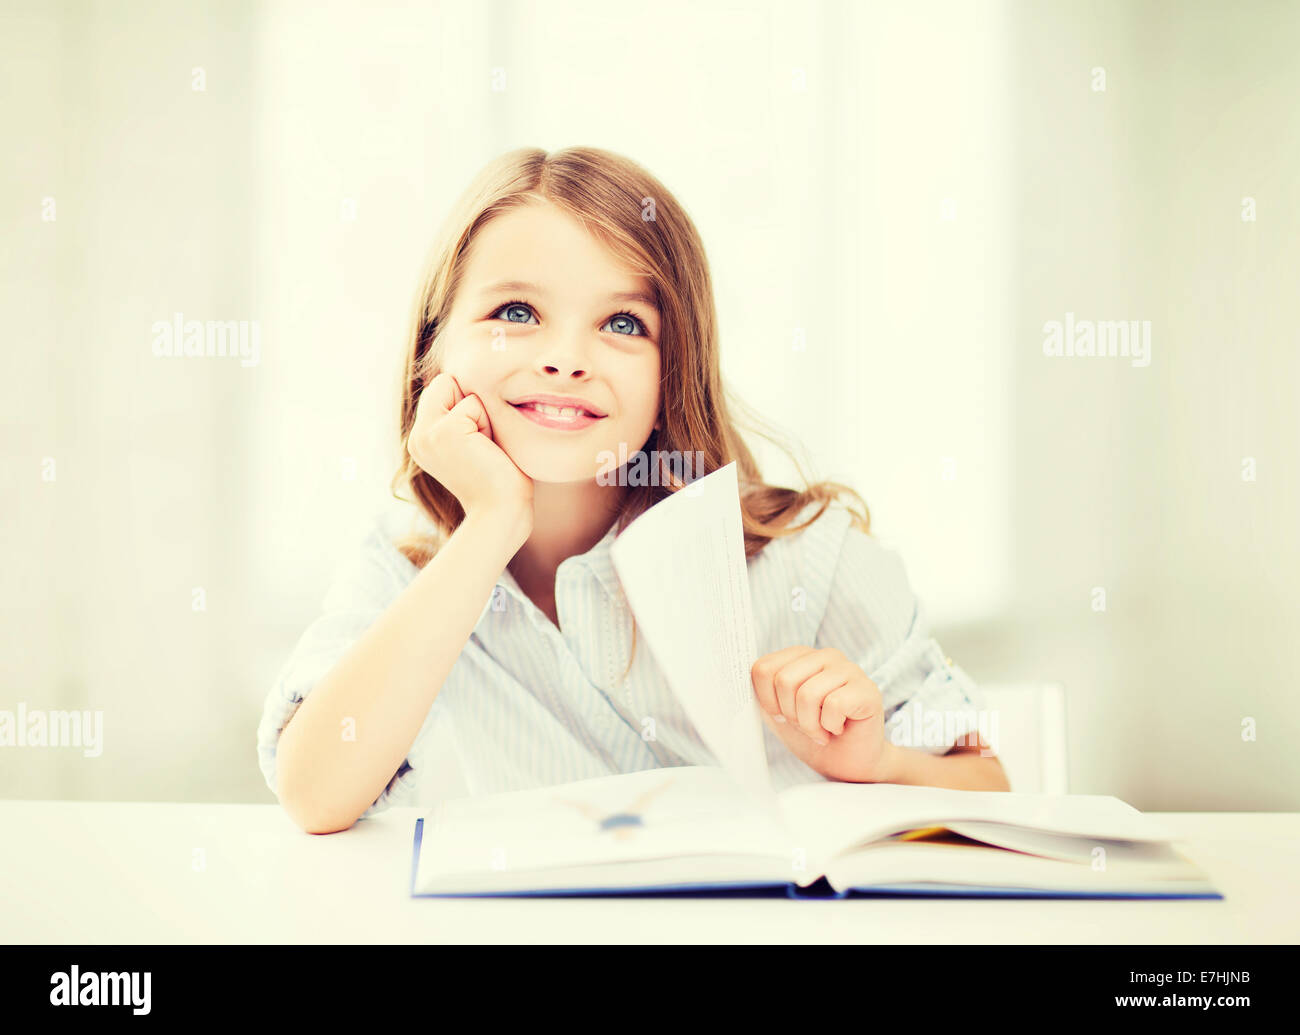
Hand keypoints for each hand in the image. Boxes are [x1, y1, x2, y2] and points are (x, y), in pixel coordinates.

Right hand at [406, 372, 532, 538]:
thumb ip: (461, 417)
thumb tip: (470, 383)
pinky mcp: (444, 431)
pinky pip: (473, 402)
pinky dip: (487, 423)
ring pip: (458, 388)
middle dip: (472, 406)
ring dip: (481, 416)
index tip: (477, 443)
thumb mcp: (472, 444)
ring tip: (483, 449)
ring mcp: (426, 433)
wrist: (501, 512)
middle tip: (481, 446)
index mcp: (421, 440)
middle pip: (446, 383)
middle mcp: (417, 437)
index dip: (466, 405)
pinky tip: (486, 450)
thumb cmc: (499, 481)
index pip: (440, 388)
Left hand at [750, 646, 893, 782]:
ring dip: (811, 725)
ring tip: (823, 729)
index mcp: (800, 656)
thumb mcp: (777, 712)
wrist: (847, 764)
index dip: (767, 701)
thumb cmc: (813, 735)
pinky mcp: (867, 690)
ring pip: (808, 694)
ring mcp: (849, 669)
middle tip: (807, 726)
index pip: (763, 668)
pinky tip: (839, 728)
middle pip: (784, 680)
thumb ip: (759, 692)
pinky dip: (830, 726)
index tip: (783, 716)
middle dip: (791, 714)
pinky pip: (833, 705)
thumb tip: (729, 679)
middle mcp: (825, 656)